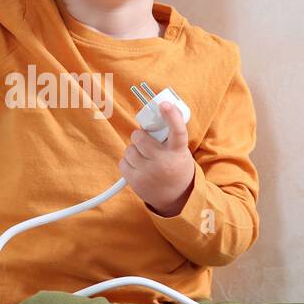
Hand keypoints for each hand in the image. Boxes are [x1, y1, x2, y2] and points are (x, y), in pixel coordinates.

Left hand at [119, 100, 194, 216]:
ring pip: (129, 150)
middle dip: (140, 136)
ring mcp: (148, 173)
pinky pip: (123, 162)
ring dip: (134, 150)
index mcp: (178, 152)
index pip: (177, 131)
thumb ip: (169, 136)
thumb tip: (155, 115)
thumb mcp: (181, 152)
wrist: (176, 199)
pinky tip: (139, 167)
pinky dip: (128, 162)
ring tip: (144, 157)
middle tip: (146, 141)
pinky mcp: (136, 182)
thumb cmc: (176, 168)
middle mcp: (163, 162)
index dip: (172, 116)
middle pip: (140, 137)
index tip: (165, 104)